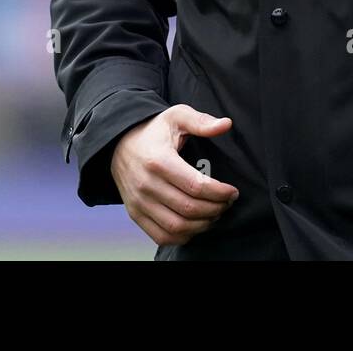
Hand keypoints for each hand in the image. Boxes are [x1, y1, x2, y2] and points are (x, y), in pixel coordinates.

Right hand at [109, 104, 239, 246]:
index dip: (219, 193)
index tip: (233, 192)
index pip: (196, 186)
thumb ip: (201, 121)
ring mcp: (139, 202)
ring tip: (215, 214)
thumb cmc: (154, 131)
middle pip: (189, 208)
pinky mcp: (135, 214)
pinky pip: (161, 236)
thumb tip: (226, 124)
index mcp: (159, 161)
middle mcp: (146, 185)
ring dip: (202, 225)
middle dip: (215, 209)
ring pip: (177, 226)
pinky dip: (183, 236)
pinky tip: (196, 225)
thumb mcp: (176, 117)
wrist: (119, 144)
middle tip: (227, 203)